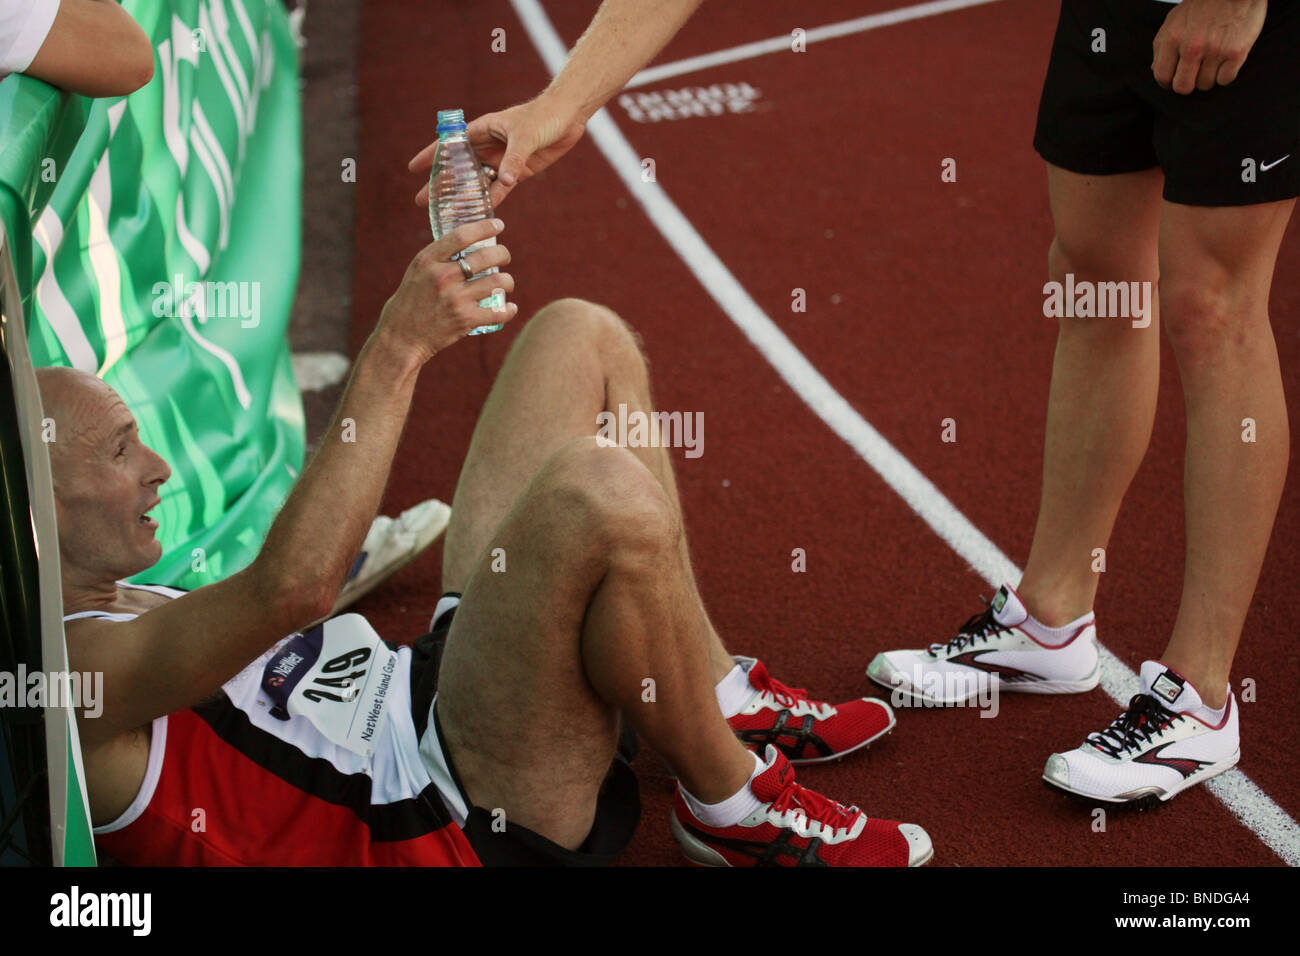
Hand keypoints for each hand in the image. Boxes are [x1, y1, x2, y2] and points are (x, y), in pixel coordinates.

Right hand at [377, 219, 517, 362]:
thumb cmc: (410, 302)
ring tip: (507, 282)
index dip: (485, 227)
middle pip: (486, 256)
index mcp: (428, 260)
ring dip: (508, 281)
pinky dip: (509, 310)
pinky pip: (498, 312)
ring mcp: (456, 299)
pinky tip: (510, 308)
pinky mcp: (465, 320)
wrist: (401, 337)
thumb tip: (463, 243)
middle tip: (505, 257)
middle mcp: (443, 276)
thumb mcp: (417, 272)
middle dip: (503, 253)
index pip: (462, 235)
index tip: (498, 225)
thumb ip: (438, 258)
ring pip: (498, 281)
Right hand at [409, 95, 587, 207]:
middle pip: (459, 168)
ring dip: (464, 197)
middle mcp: (488, 145)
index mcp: (482, 129)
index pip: (450, 143)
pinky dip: (490, 202)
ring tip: (447, 213)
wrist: (568, 117)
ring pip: (477, 181)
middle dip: (441, 184)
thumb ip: (513, 158)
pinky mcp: (517, 171)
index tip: (413, 169)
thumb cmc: (543, 117)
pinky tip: (479, 216)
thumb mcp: (525, 136)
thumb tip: (503, 182)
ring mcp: (501, 160)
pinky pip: (499, 189)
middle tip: (422, 201)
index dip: (431, 155)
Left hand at [1152, 0, 1266, 93]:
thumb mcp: (1173, 21)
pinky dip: (1225, 74)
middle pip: (1183, 87)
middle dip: (1187, 84)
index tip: (1175, 79)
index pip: (1162, 76)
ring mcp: (1215, 50)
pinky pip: (1225, 80)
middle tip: (1194, 74)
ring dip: (1208, 77)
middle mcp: (1192, 47)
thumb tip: (1157, 70)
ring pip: (1205, 85)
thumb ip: (1162, 46)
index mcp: (1173, 39)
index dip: (1167, 82)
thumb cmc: (1202, 5)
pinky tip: (1226, 61)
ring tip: (1212, 61)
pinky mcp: (1236, 52)